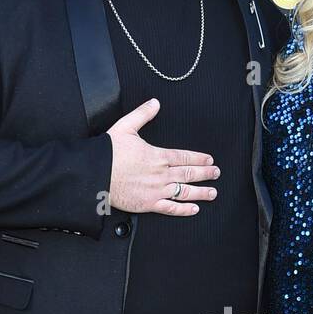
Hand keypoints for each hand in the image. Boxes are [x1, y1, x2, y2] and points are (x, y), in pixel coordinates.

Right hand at [106, 98, 220, 215]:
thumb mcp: (125, 126)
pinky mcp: (149, 204)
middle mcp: (161, 173)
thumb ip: (142, 114)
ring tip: (212, 193)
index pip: (185, 157)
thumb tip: (154, 103)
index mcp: (158, 155)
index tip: (209, 160)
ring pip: (185, 192)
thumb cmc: (108, 152)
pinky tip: (194, 209)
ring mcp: (157, 190)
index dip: (199, 158)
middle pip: (189, 174)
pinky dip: (184, 209)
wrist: (96, 173)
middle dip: (206, 174)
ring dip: (201, 192)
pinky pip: (171, 208)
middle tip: (216, 173)